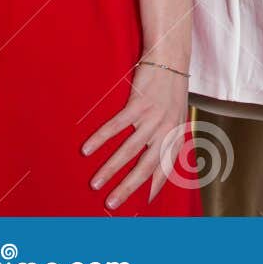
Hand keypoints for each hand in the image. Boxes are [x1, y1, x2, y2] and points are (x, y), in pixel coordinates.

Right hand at [81, 61, 191, 208]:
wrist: (170, 59)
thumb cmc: (170, 90)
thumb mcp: (176, 115)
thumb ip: (165, 136)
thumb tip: (151, 160)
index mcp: (176, 133)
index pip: (165, 166)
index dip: (155, 186)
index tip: (143, 205)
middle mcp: (166, 128)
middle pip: (146, 165)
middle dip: (128, 186)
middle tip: (111, 203)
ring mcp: (153, 116)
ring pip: (129, 149)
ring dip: (110, 168)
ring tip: (95, 183)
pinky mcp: (139, 102)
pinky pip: (117, 125)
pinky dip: (101, 138)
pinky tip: (87, 149)